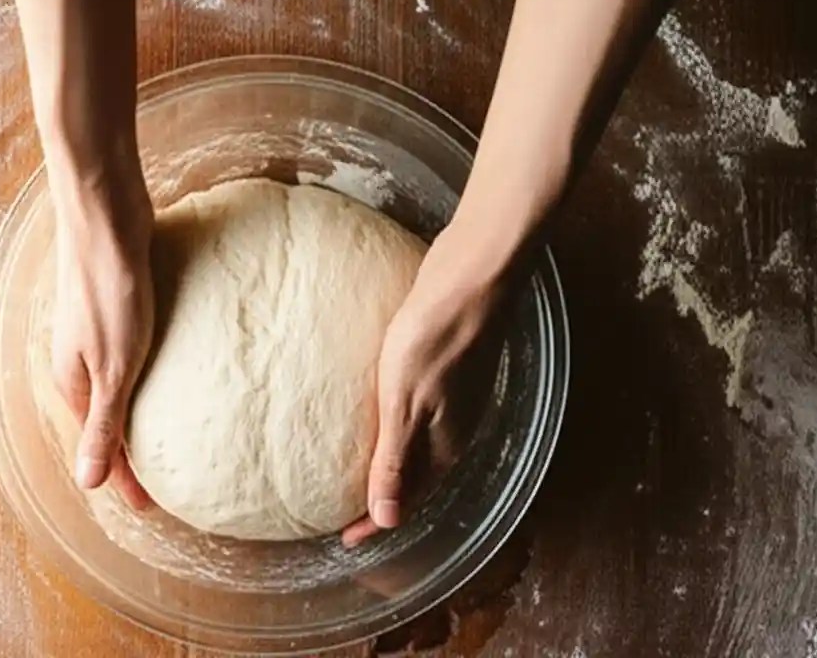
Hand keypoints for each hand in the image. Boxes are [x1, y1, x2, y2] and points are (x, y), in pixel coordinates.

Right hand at [50, 165, 154, 511]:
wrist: (105, 217)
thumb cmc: (110, 291)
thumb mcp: (112, 367)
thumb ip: (104, 424)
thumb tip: (86, 484)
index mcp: (74, 382)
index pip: (103, 445)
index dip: (128, 478)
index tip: (155, 507)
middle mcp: (78, 360)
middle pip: (107, 418)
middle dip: (131, 451)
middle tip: (166, 479)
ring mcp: (96, 332)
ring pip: (119, 385)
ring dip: (140, 412)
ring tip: (170, 433)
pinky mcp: (116, 306)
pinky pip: (134, 354)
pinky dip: (149, 376)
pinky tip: (173, 374)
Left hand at [342, 224, 505, 546]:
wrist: (474, 274)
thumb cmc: (436, 335)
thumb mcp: (406, 403)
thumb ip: (396, 460)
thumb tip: (387, 520)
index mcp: (445, 445)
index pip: (407, 499)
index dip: (374, 522)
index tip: (342, 541)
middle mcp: (455, 429)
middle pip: (415, 478)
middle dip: (382, 499)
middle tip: (342, 512)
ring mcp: (455, 398)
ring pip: (418, 445)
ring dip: (388, 463)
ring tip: (353, 470)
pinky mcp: (447, 369)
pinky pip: (418, 413)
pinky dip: (395, 428)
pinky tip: (373, 414)